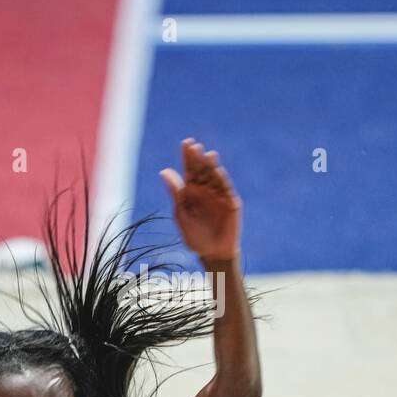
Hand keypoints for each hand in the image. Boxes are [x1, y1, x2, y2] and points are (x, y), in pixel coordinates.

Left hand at [159, 139, 241, 260]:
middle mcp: (206, 190)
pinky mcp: (231, 203)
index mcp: (191, 192)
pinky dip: (222, 180)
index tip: (187, 143)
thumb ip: (176, 193)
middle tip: (194, 145)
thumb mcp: (182, 214)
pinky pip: (226, 189)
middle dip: (198, 158)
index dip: (188, 157)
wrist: (213, 254)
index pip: (190, 170)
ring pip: (215, 177)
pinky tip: (218, 171)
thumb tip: (164, 171)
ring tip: (208, 154)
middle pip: (202, 170)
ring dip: (212, 166)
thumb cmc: (195, 236)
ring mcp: (219, 195)